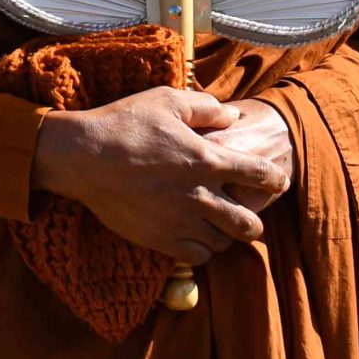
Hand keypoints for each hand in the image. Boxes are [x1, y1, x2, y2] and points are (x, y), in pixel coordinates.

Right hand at [29, 86, 286, 263]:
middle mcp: (201, 195)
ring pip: (225, 243)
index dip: (274, 179)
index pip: (261, 175)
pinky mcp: (161, 240)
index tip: (274, 180)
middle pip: (249, 224)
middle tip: (245, 212)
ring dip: (226, 234)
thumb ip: (206, 108)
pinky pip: (199, 257)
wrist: (84, 157)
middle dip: (254, 220)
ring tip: (216, 224)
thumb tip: (235, 116)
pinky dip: (203, 249)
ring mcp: (181, 221)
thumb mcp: (166, 101)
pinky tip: (193, 234)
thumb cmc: (125, 123)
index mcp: (207, 159)